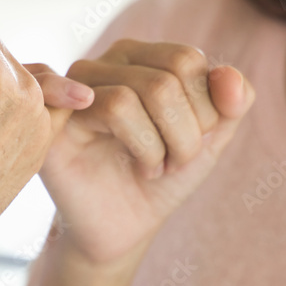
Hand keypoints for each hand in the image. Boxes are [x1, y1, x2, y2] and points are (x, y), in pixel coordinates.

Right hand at [40, 39, 254, 267]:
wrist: (122, 228)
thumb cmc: (161, 177)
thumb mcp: (209, 140)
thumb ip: (232, 102)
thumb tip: (231, 77)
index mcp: (143, 56)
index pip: (188, 61)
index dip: (204, 112)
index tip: (192, 146)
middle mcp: (106, 63)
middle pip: (164, 81)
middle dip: (183, 136)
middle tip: (170, 163)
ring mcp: (74, 88)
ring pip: (132, 98)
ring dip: (155, 149)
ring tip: (148, 169)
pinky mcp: (53, 121)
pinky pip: (97, 106)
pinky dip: (132, 139)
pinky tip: (129, 157)